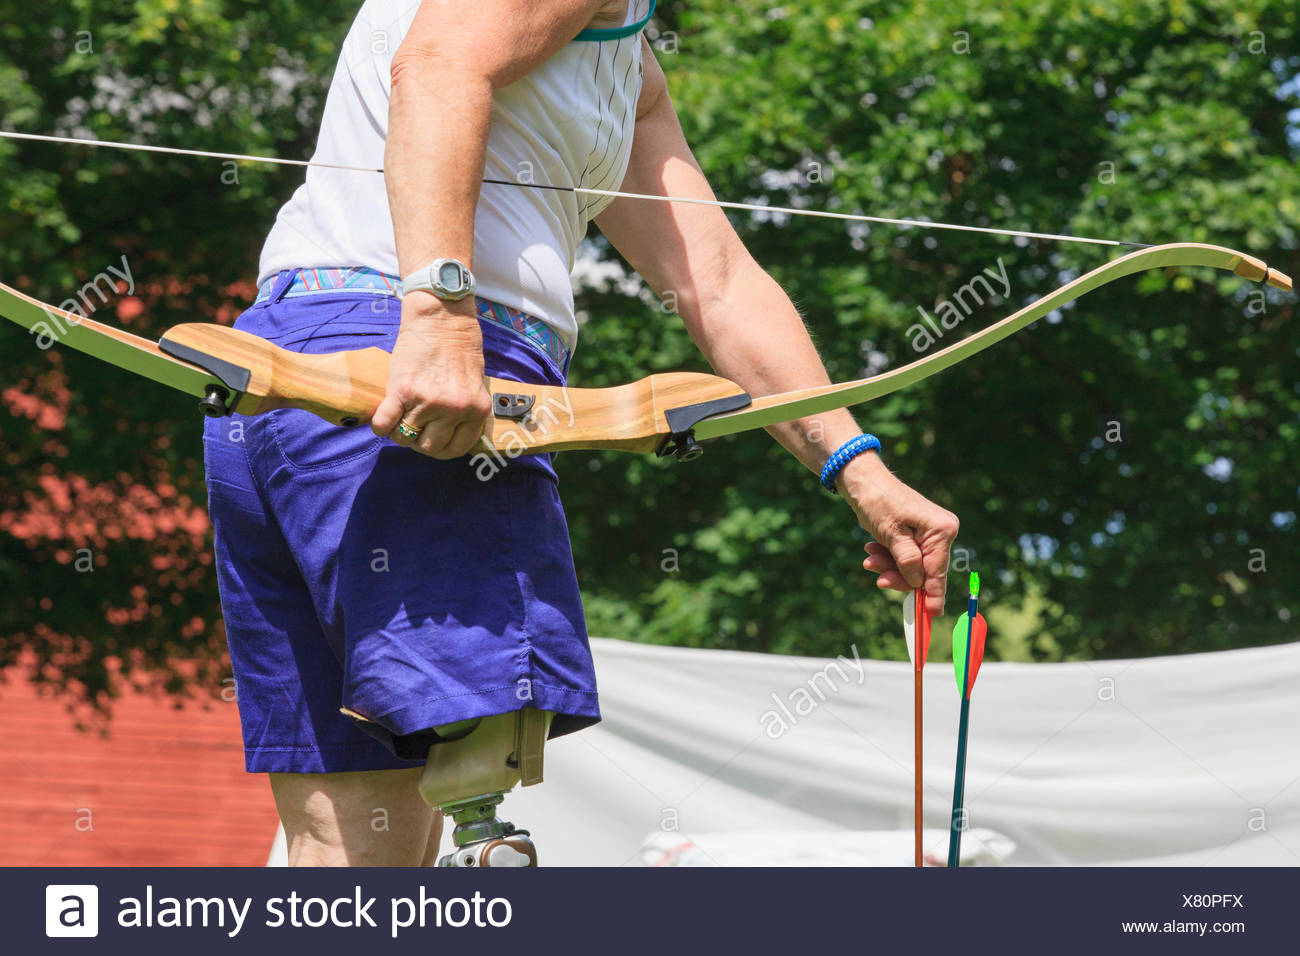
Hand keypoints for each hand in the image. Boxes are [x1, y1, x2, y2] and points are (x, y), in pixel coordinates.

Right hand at [371, 291, 492, 458]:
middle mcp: (454, 409)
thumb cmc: (458, 349)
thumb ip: (464, 411)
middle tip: (414, 425)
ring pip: (405, 437)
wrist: (441, 317)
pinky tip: (383, 416)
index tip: (431, 438)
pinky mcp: (402, 390)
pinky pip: (385, 423)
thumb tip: (444, 436)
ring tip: (399, 415)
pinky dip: (380, 425)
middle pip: (429, 447)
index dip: (440, 447)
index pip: (456, 450)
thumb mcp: (474, 385)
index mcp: (476, 410)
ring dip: (398, 431)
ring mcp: (428, 401)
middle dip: (418, 440)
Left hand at [837, 452, 958, 616]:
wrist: (863, 481)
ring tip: (869, 557)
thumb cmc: (878, 503)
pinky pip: (904, 555)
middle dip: (899, 575)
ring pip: (911, 565)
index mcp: (942, 530)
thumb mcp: (892, 536)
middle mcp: (941, 532)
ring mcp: (929, 533)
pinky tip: (872, 550)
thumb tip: (918, 585)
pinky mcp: (916, 534)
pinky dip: (888, 557)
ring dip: (889, 566)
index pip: (938, 571)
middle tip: (877, 577)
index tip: (932, 615)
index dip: (933, 595)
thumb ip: (907, 562)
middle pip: (924, 570)